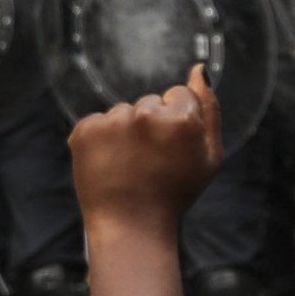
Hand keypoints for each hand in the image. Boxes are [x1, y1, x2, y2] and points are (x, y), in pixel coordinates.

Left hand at [70, 65, 223, 241]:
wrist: (131, 225)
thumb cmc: (176, 193)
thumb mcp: (209, 156)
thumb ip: (210, 108)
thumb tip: (198, 70)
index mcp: (181, 119)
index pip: (178, 95)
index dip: (177, 122)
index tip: (171, 148)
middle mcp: (145, 114)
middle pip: (149, 103)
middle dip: (150, 124)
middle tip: (150, 161)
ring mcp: (112, 121)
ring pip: (122, 112)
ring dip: (125, 132)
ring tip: (129, 165)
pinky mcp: (85, 131)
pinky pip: (97, 122)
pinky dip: (102, 140)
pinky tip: (110, 163)